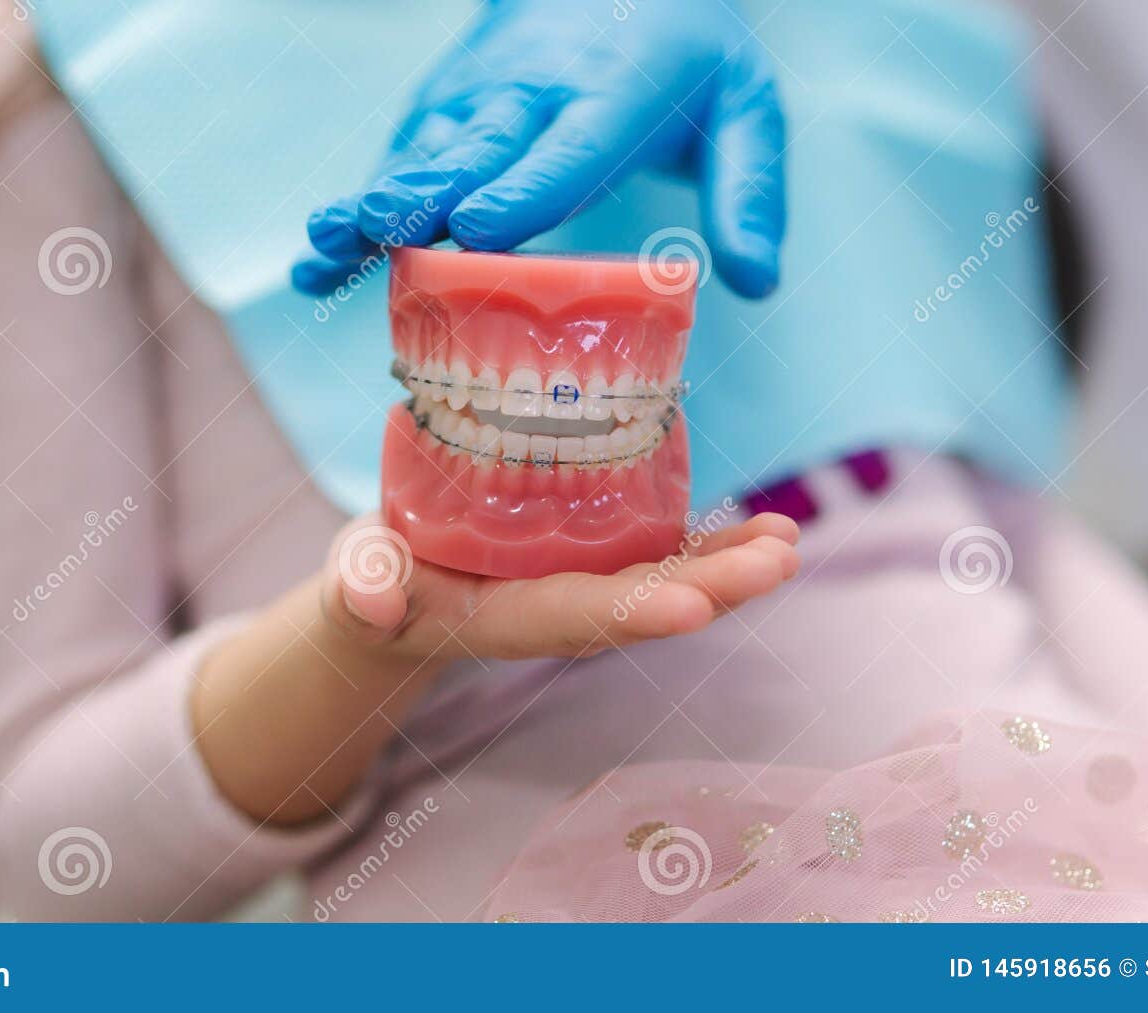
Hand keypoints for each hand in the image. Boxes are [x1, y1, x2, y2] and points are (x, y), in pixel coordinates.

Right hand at [295, 0, 786, 298]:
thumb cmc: (688, 45)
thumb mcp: (748, 103)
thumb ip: (751, 188)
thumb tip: (758, 282)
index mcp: (614, 93)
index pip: (567, 148)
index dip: (523, 190)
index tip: (478, 230)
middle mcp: (533, 91)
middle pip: (474, 148)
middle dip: (424, 194)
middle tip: (379, 233)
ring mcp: (479, 96)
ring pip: (421, 155)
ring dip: (372, 201)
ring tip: (324, 247)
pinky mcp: (446, 105)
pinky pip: (401, 158)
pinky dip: (360, 202)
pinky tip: (321, 253)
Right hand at [320, 512, 798, 660]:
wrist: (398, 591)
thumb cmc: (377, 581)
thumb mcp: (359, 581)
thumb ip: (363, 589)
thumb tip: (371, 603)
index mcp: (504, 618)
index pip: (575, 618)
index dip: (633, 611)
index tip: (693, 608)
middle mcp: (559, 610)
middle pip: (642, 603)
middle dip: (713, 588)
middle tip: (777, 565)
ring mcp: (585, 585)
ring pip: (667, 579)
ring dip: (731, 568)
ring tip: (789, 545)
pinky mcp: (596, 559)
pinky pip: (665, 555)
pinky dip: (718, 546)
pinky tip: (770, 529)